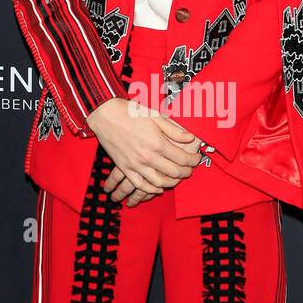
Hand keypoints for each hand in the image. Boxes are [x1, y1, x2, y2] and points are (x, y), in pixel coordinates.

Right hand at [85, 97, 203, 205]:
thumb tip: (191, 138)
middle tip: (190, 169)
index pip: (182, 158)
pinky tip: (158, 187)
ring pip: (159, 182)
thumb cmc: (131, 112)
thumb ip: (174, 129)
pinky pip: (140, 185)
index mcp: (158, 142)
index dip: (193, 160)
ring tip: (177, 178)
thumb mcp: (156, 116)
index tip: (197, 159)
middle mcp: (148, 156)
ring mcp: (135, 164)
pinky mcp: (125, 168)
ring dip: (171, 183)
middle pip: (174, 172)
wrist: (105, 115)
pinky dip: (151, 189)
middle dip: (186, 172)